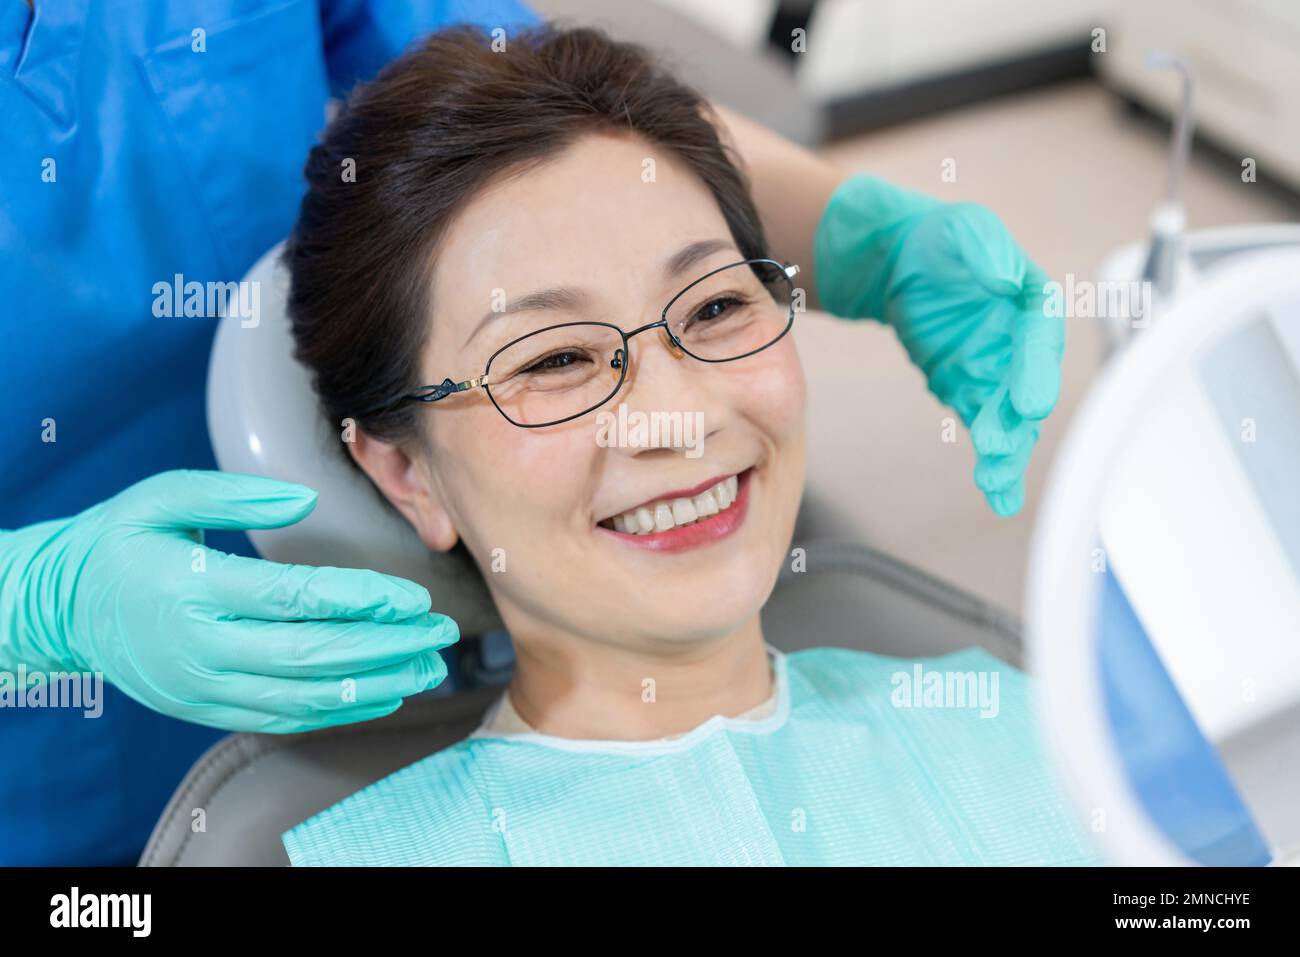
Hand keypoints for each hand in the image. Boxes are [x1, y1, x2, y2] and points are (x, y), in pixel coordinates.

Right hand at [0, 470, 456, 731]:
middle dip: (385, 647)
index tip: (412, 598)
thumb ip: (234, 492)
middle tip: (440, 634)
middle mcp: (201, 646)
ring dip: (373, 685)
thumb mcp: (160, 497)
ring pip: (303, 696)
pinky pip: (280, 717)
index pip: (295, 600)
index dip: (361, 601)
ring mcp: (202, 686)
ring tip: (426, 669)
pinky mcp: (205, 708)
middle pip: (311, 656)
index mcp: (193, 588)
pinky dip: (336, 711)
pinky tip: (380, 695)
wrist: (60, 607)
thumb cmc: (118, 542)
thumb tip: (306, 500)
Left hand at [814, 175, 1063, 514]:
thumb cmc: (941, 240)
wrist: (904, 261)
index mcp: (1032, 305)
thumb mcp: (963, 230)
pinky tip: (998, 494)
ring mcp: (999, 372)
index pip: (1039, 342)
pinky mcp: (970, 390)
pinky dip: (992, 461)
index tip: (1030, 405)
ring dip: (1006, 453)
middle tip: (998, 452)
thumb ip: (986, 251)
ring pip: (1009, 420)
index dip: (1036, 373)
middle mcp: (1023, 345)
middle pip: (1027, 390)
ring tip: (995, 484)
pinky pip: (983, 427)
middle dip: (1016, 424)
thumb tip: (1006, 278)